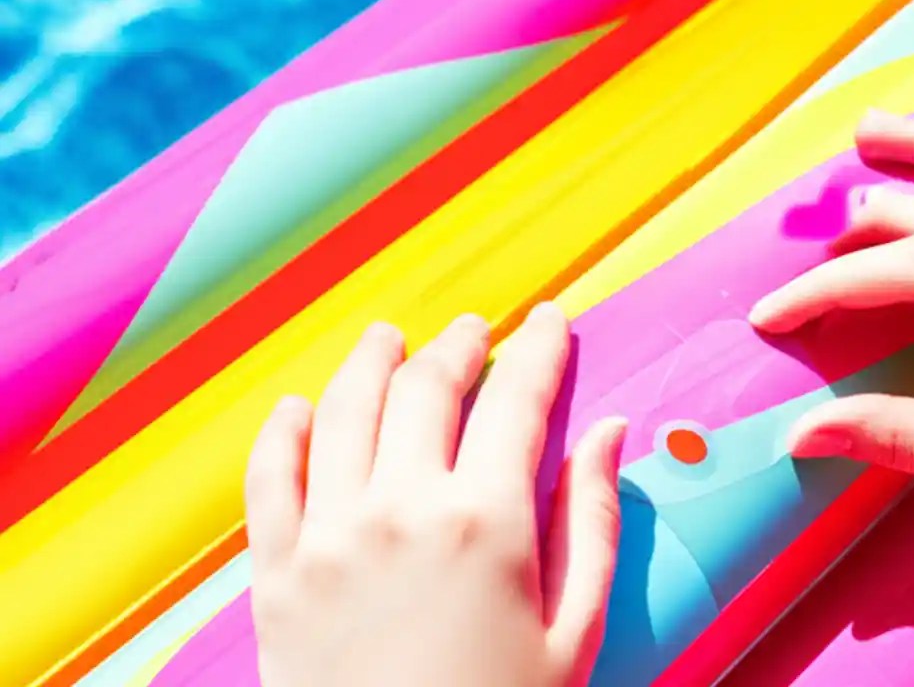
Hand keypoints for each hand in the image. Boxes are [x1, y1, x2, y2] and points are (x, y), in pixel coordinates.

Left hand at [245, 305, 625, 686]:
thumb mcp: (574, 632)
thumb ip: (592, 522)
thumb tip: (607, 431)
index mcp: (488, 522)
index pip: (518, 400)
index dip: (541, 348)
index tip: (552, 317)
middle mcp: (401, 508)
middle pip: (427, 388)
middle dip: (458, 346)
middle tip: (475, 329)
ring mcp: (328, 536)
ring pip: (342, 411)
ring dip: (370, 362)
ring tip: (389, 337)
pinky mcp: (275, 573)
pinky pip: (269, 476)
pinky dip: (281, 430)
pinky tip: (297, 407)